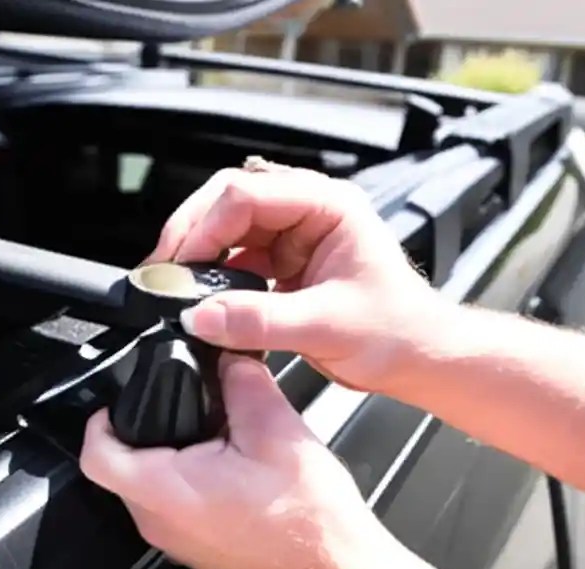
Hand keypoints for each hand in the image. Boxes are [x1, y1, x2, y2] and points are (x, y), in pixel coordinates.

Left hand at [80, 353, 391, 568]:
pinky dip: (189, 483)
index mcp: (166, 490)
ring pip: (148, 490)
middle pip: (120, 470)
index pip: (97, 453)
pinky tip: (230, 469)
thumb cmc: (312, 522)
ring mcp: (179, 544)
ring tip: (211, 436)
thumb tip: (228, 355)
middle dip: (142, 433)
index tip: (120, 400)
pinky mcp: (200, 551)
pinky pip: (175, 509)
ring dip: (169, 458)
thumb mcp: (276, 429)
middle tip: (180, 407)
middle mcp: (161, 524)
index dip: (102, 419)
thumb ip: (242, 380)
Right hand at [147, 164, 449, 393]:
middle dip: (192, 233)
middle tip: (165, 270)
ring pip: (227, 227)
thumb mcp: (325, 327)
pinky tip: (201, 299)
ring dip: (199, 254)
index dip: (205, 228)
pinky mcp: (283, 264)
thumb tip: (201, 317)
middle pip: (229, 200)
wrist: (418, 358)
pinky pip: (234, 258)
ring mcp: (294, 236)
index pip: (247, 194)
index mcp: (328, 205)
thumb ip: (259, 321)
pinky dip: (212, 276)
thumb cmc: (397, 331)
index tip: (181, 266)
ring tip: (176, 285)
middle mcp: (308, 211)